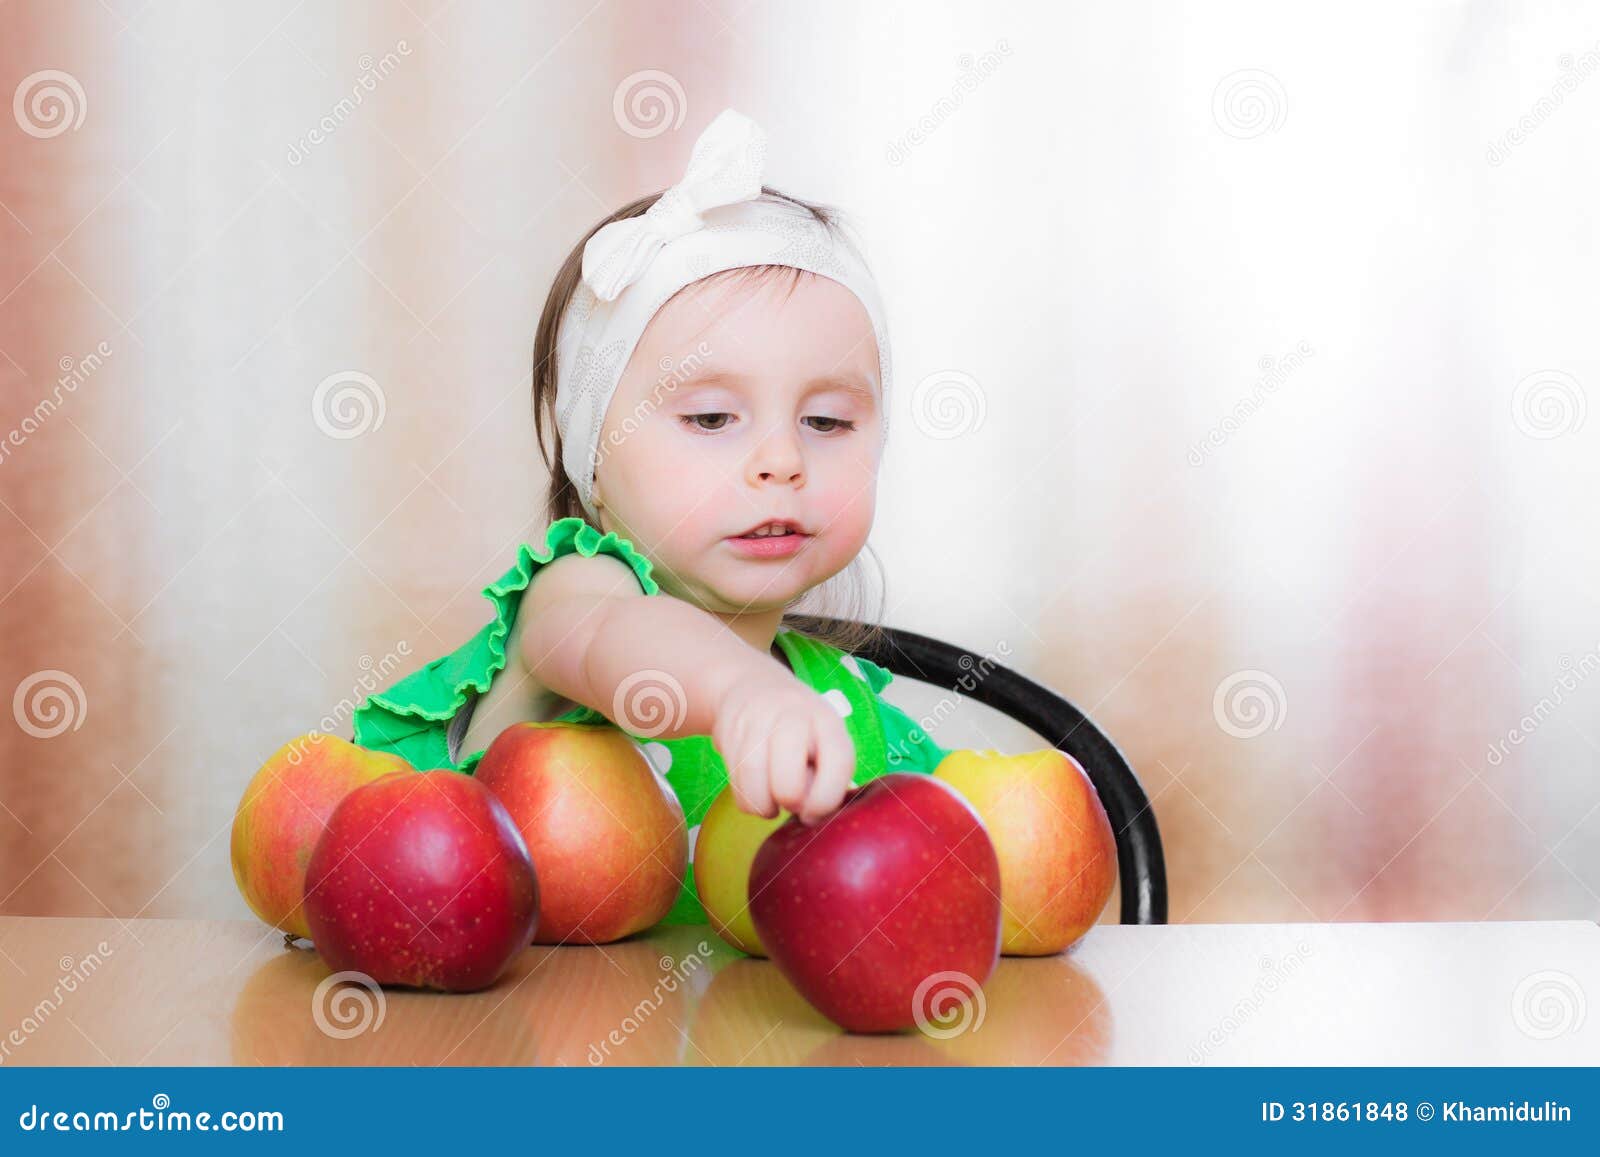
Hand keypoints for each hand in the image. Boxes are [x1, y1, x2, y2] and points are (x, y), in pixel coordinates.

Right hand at [711, 668, 856, 825]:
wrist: (753, 686)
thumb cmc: (800, 729)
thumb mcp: (825, 743)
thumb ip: (828, 777)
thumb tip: (813, 816)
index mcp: (828, 722)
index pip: (838, 764)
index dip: (825, 800)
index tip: (813, 812)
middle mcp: (794, 716)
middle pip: (788, 783)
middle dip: (790, 802)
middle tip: (792, 800)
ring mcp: (758, 721)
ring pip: (755, 787)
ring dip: (764, 806)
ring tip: (772, 800)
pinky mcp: (728, 732)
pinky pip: (736, 784)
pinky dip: (746, 799)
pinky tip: (756, 788)